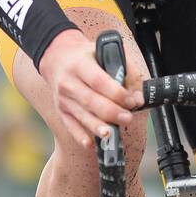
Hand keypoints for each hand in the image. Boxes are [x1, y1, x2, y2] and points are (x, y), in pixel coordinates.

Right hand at [37, 28, 143, 150]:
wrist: (57, 58)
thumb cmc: (86, 57)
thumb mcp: (106, 53)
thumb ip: (127, 72)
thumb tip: (138, 99)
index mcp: (79, 64)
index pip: (98, 81)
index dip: (116, 93)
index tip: (131, 101)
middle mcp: (68, 82)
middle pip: (91, 101)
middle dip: (111, 112)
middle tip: (128, 118)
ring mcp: (63, 98)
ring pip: (82, 116)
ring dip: (98, 126)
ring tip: (111, 133)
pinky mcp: (61, 111)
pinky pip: (70, 126)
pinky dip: (80, 136)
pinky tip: (89, 143)